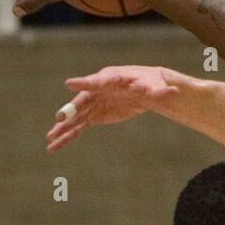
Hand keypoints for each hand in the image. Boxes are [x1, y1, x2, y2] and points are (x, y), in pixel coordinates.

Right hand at [46, 65, 179, 151]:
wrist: (147, 89)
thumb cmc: (152, 84)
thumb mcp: (157, 88)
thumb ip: (161, 92)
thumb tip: (174, 92)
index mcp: (111, 79)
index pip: (96, 82)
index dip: (84, 83)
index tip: (70, 84)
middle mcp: (98, 90)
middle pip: (81, 102)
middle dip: (70, 111)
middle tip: (59, 118)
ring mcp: (94, 103)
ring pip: (76, 118)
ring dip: (63, 129)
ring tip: (50, 140)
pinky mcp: (95, 115)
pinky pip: (80, 127)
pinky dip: (69, 136)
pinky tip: (56, 145)